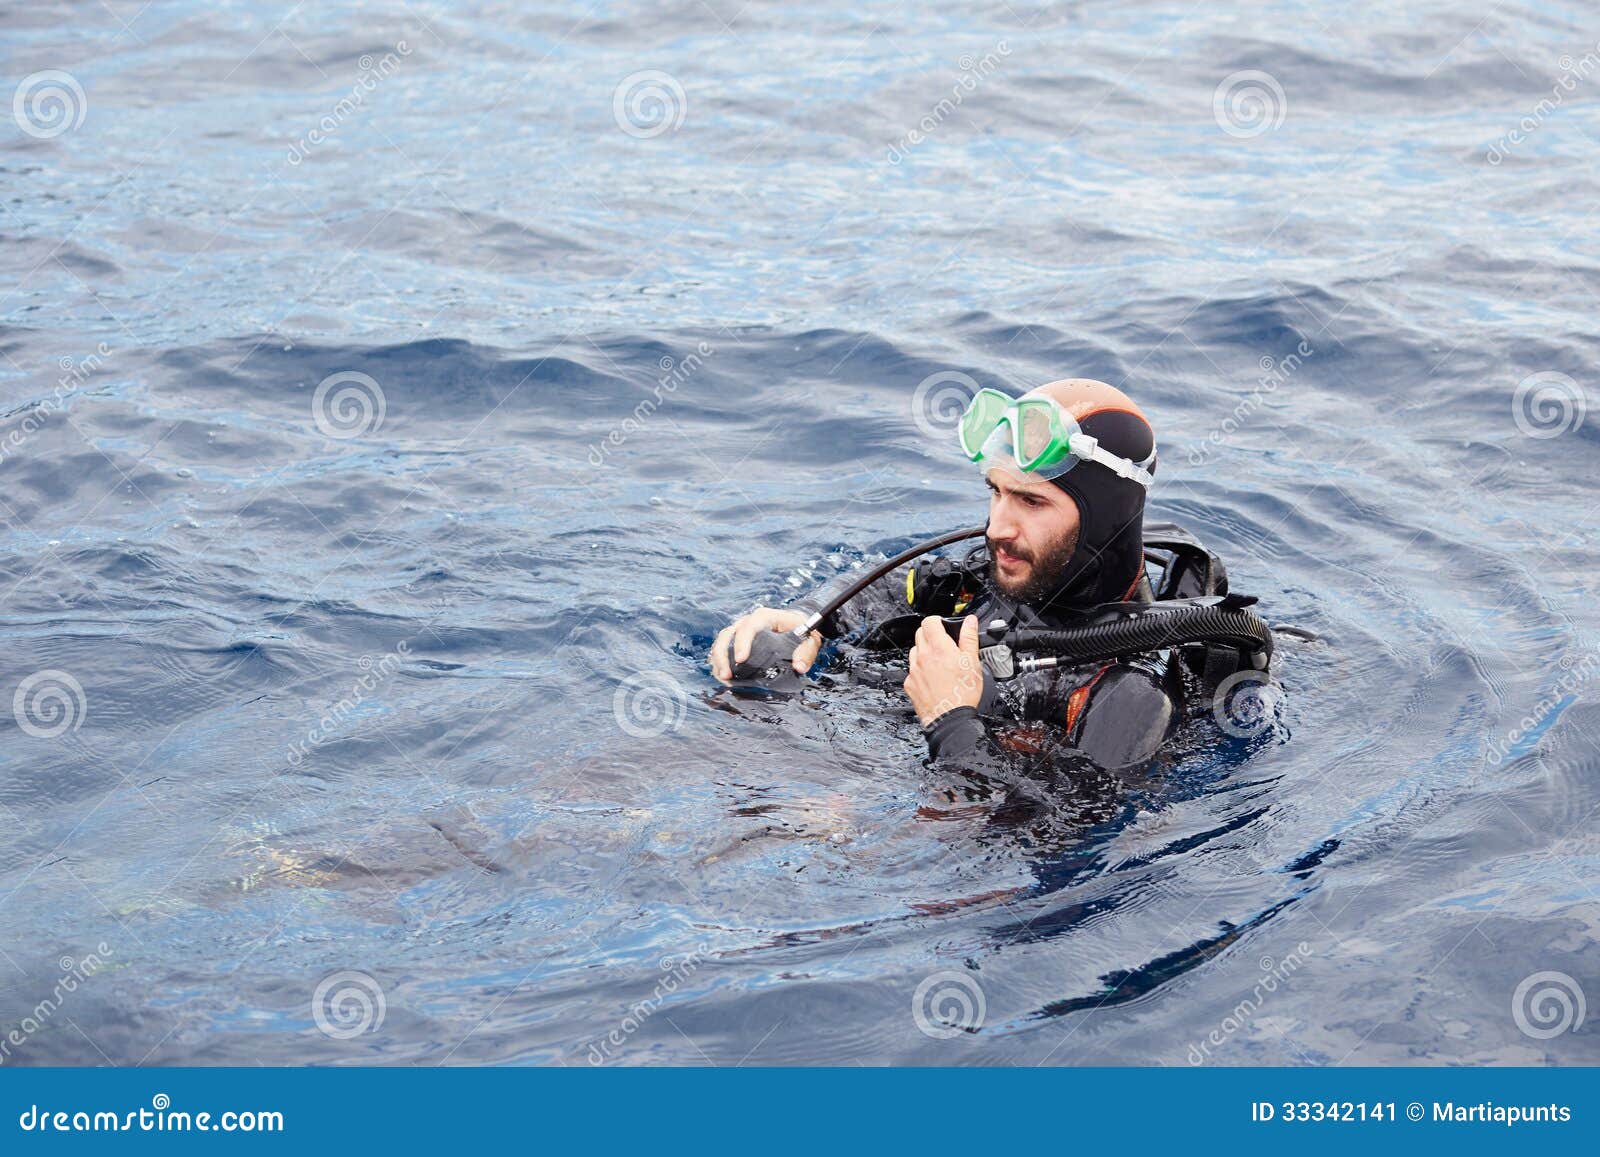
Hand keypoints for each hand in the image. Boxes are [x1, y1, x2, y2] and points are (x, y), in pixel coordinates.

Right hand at [709, 606, 823, 682]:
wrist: (797, 624)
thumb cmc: (802, 630)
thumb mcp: (810, 640)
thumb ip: (806, 653)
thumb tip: (799, 667)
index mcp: (765, 617)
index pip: (749, 626)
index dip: (743, 642)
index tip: (741, 660)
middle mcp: (749, 621)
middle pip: (729, 634)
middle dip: (724, 655)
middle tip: (726, 675)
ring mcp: (740, 630)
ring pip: (722, 641)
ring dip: (718, 660)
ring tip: (723, 678)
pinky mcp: (737, 640)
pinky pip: (723, 648)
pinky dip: (720, 662)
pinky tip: (723, 676)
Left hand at [903, 615, 982, 725]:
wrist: (949, 718)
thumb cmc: (962, 693)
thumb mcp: (972, 662)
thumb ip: (969, 638)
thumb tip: (970, 622)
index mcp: (938, 648)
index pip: (929, 621)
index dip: (938, 621)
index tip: (944, 626)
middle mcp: (922, 657)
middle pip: (920, 634)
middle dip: (932, 634)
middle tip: (944, 644)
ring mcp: (914, 671)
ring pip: (915, 651)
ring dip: (925, 651)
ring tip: (939, 662)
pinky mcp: (910, 684)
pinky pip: (912, 670)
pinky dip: (920, 669)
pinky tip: (932, 677)